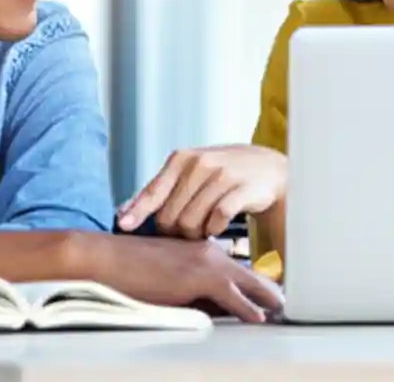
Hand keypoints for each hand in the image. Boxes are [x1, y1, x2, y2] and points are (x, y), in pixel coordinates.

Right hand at [78, 233, 282, 322]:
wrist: (108, 258)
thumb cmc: (131, 269)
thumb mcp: (169, 278)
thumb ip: (195, 289)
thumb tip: (217, 310)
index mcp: (202, 249)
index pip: (237, 268)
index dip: (256, 284)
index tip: (272, 296)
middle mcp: (209, 251)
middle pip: (249, 273)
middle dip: (270, 290)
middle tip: (288, 304)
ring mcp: (205, 261)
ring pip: (247, 282)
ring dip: (267, 298)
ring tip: (283, 311)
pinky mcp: (197, 275)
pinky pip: (231, 295)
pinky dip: (248, 308)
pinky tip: (260, 319)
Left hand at [118, 145, 286, 238]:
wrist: (270, 169)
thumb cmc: (224, 173)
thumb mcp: (190, 173)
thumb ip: (161, 190)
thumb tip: (123, 212)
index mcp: (182, 159)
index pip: (153, 190)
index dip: (137, 210)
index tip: (124, 225)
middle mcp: (200, 164)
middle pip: (171, 216)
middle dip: (174, 231)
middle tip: (186, 232)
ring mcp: (222, 175)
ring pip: (192, 221)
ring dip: (195, 234)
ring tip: (203, 230)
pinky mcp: (242, 190)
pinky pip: (217, 220)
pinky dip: (214, 230)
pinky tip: (217, 228)